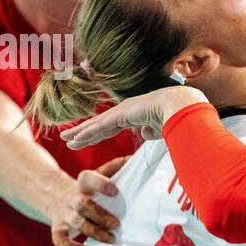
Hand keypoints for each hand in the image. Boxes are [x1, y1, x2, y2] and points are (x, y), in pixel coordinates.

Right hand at [49, 155, 128, 245]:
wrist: (51, 193)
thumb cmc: (85, 187)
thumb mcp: (96, 175)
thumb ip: (114, 167)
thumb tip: (133, 158)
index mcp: (82, 184)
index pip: (87, 179)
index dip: (100, 184)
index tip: (114, 191)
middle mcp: (72, 198)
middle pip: (83, 204)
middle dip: (100, 214)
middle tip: (116, 224)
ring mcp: (64, 213)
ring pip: (76, 222)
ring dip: (94, 232)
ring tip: (110, 239)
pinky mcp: (58, 227)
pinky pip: (59, 239)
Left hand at [61, 87, 207, 150]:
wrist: (180, 107)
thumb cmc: (175, 117)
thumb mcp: (160, 128)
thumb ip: (151, 130)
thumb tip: (144, 133)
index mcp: (134, 114)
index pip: (111, 126)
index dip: (98, 133)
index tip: (87, 139)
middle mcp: (125, 111)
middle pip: (100, 124)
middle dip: (83, 131)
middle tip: (67, 137)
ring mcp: (121, 112)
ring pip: (96, 125)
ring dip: (80, 132)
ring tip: (65, 138)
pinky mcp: (120, 115)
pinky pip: (101, 127)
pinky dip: (88, 133)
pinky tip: (76, 139)